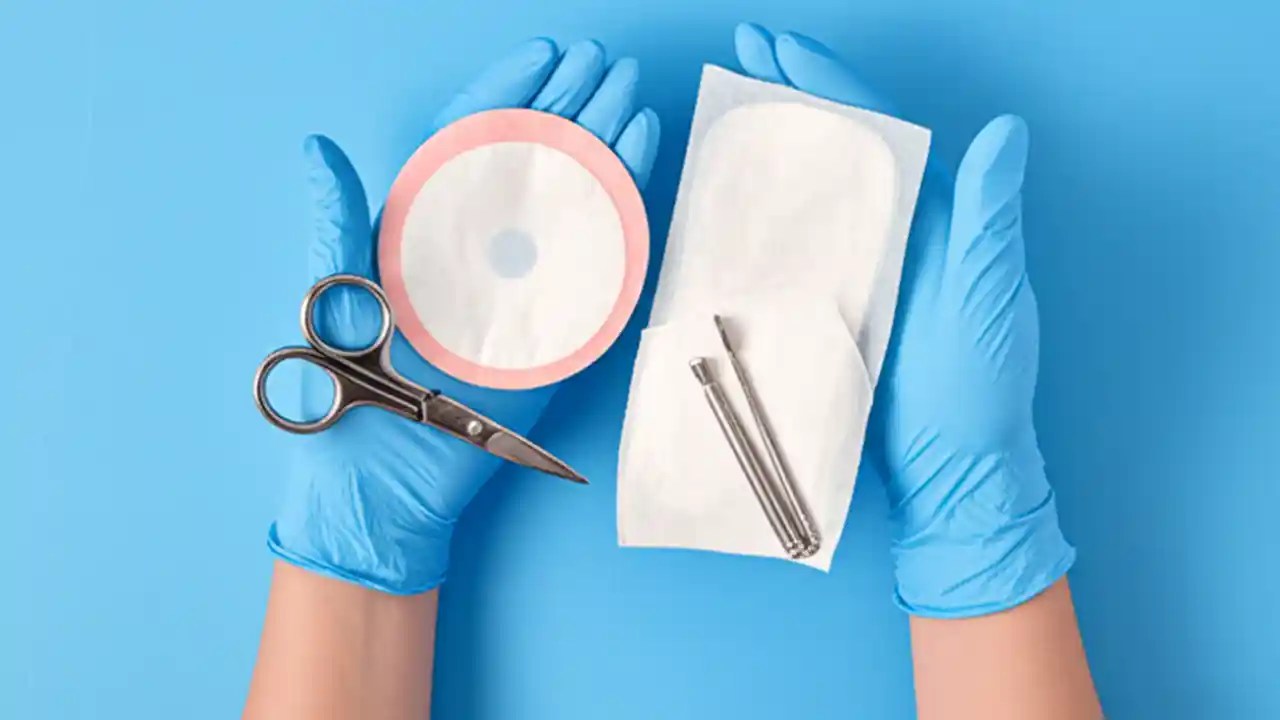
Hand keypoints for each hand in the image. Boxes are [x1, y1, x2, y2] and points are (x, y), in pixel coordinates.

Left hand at [269, 39, 660, 593]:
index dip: (505, 96)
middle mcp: (477, 251)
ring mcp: (522, 288)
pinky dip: (623, 213)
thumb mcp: (326, 306)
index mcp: (421, 233)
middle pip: (529, 163)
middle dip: (568, 106)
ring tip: (630, 95)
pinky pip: (598, 263)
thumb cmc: (344, 404)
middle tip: (604, 62)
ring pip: (570, 203)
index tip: (541, 56)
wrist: (385, 489)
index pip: (467, 145)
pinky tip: (640, 163)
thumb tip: (319, 149)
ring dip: (603, 146)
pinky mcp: (557, 328)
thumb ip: (333, 227)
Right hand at [734, 23, 1072, 616]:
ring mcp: (863, 272)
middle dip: (790, 98)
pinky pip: (797, 255)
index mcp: (934, 217)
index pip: (877, 131)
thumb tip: (1004, 129)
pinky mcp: (836, 311)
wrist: (951, 473)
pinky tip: (730, 209)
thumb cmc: (980, 388)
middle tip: (742, 55)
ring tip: (728, 116)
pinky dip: (767, 223)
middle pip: (838, 150)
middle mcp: (896, 235)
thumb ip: (988, 215)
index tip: (777, 45)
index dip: (827, 82)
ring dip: (774, 152)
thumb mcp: (988, 296)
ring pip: (813, 197)